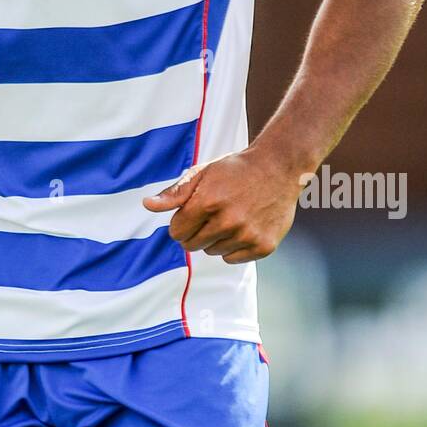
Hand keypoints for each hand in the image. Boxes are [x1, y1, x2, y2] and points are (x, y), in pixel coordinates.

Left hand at [142, 147, 301, 262]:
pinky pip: (233, 258)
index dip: (180, 222)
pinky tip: (243, 226)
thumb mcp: (202, 173)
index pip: (177, 231)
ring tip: (230, 216)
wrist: (278, 168)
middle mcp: (228, 221)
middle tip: (211, 213)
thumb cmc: (235, 170)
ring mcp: (248, 236)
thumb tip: (147, 205)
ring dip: (215, 238)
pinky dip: (233, 247)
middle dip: (195, 232)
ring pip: (213, 252)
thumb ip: (174, 193)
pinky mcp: (263, 246)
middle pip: (192, 245)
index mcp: (208, 202)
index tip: (191, 212)